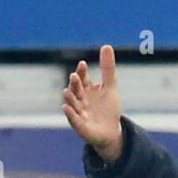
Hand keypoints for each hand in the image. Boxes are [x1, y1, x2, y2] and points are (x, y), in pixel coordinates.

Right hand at [62, 44, 123, 161]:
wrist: (111, 132)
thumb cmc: (108, 109)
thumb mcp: (110, 88)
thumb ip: (107, 69)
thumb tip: (107, 46)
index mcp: (86, 89)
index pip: (82, 77)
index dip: (82, 72)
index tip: (83, 64)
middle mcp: (80, 99)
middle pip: (75, 89)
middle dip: (74, 83)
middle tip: (75, 76)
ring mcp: (79, 113)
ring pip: (72, 103)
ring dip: (69, 97)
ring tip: (67, 91)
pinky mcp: (80, 126)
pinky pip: (73, 120)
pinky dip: (70, 114)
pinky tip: (66, 108)